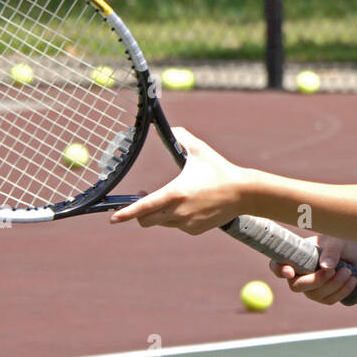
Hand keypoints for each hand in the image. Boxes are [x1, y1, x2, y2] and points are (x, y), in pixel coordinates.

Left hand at [108, 127, 246, 231]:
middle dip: (139, 214)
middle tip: (143, 199)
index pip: (144, 207)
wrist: (244, 193)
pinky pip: (178, 226)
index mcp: (176, 194)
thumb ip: (181, 137)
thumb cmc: (220, 170)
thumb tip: (166, 127)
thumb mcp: (200, 150)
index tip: (113, 218)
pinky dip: (177, 218)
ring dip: (161, 213)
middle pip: (147, 221)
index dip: (126, 213)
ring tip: (176, 197)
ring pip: (163, 222)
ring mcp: (187, 224)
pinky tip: (192, 205)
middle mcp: (179, 212)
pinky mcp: (195, 230)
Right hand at [270, 235, 356, 303]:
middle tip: (333, 270)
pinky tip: (352, 280)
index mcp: (295, 256)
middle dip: (316, 280)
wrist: (355, 253)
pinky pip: (329, 300)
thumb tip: (326, 266)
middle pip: (296, 286)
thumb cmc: (340, 243)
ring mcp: (310, 287)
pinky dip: (342, 291)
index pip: (277, 265)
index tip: (289, 272)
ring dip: (333, 285)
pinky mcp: (323, 296)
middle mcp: (299, 274)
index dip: (278, 270)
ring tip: (348, 271)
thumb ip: (331, 251)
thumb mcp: (336, 242)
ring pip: (314, 295)